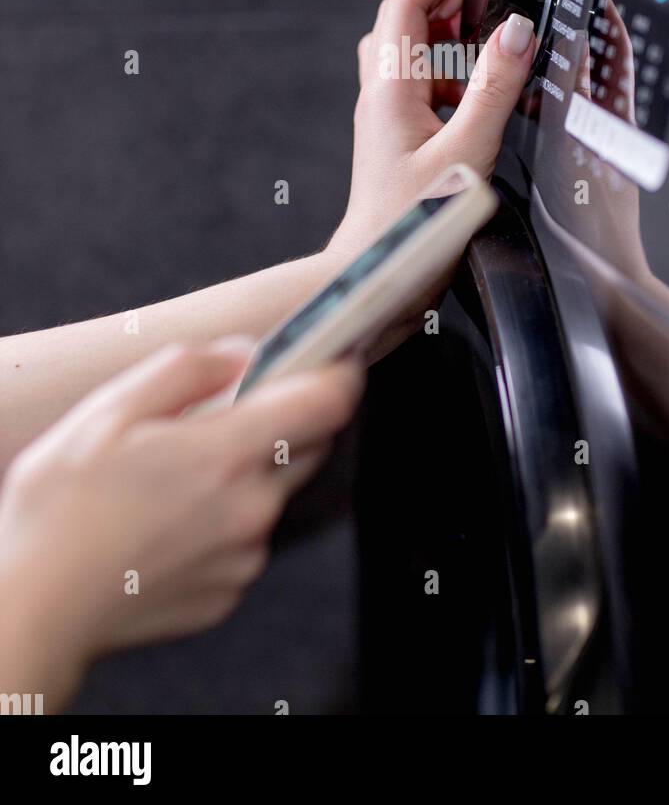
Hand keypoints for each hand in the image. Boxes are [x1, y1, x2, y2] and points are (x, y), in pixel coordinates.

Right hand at [0, 338, 362, 707]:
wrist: (34, 609)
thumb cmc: (62, 507)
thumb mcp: (110, 409)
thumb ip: (188, 368)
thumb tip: (243, 354)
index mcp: (227, 454)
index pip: (328, 402)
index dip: (339, 371)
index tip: (334, 354)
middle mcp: (251, 508)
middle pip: (311, 445)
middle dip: (286, 419)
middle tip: (226, 413)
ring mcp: (244, 556)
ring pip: (274, 492)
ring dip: (248, 473)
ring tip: (175, 476)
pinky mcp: (229, 591)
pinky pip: (247, 539)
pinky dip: (224, 519)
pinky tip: (169, 519)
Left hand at [326, 0, 535, 355]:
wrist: (375, 280)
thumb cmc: (408, 230)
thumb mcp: (466, 154)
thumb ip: (494, 90)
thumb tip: (515, 30)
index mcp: (390, 91)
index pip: (407, 3)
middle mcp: (384, 98)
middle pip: (411, 22)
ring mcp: (391, 121)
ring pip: (420, 56)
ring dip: (457, 35)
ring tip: (500, 30)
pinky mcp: (403, 143)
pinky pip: (430, 89)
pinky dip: (461, 77)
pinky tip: (493, 91)